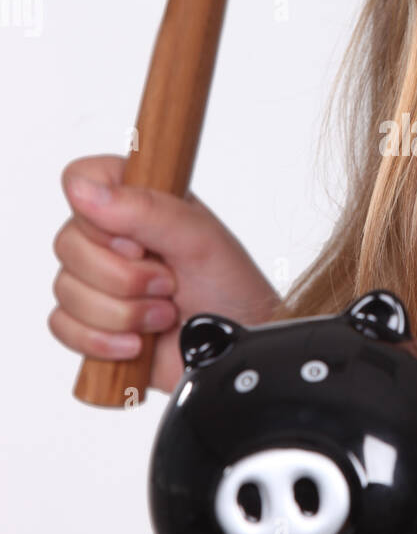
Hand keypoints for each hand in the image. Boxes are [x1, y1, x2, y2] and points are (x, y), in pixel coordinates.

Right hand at [49, 154, 280, 392]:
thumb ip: (146, 209)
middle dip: (123, 277)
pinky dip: (103, 340)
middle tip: (168, 284)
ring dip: (122, 312)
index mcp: (138, 202)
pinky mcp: (91, 325)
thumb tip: (83, 190)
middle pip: (67, 242)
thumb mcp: (200, 240)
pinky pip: (63, 327)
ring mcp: (98, 282)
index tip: (139, 244)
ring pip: (65, 289)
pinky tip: (138, 343)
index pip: (82, 178)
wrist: (235, 354)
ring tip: (164, 315)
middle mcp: (112, 238)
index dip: (99, 216)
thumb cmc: (231, 291)